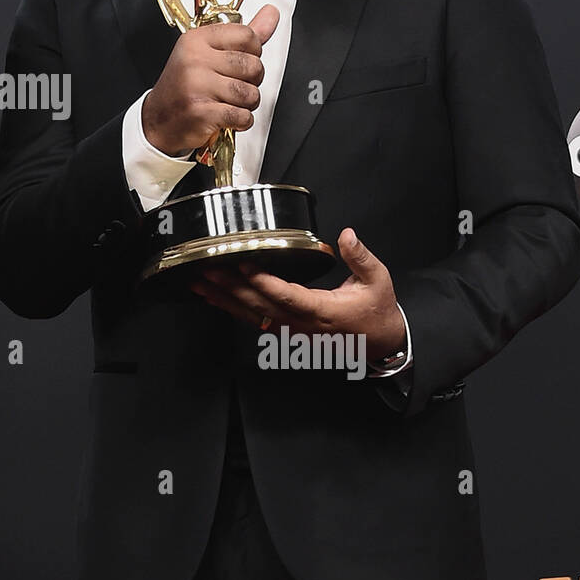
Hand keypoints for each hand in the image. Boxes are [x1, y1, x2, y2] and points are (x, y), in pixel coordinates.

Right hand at [141, 4, 278, 156]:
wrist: (158, 120)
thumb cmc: (185, 87)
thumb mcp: (209, 54)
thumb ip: (242, 37)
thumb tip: (271, 13)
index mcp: (196, 40)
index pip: (247, 35)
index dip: (252, 53)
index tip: (239, 63)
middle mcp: (194, 59)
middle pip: (253, 66)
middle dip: (252, 82)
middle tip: (233, 88)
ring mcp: (195, 85)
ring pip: (250, 94)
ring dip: (246, 105)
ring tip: (229, 104)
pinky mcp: (199, 112)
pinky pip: (241, 116)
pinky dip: (241, 121)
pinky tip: (227, 118)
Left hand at [190, 229, 406, 359]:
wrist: (381, 344)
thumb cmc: (377, 310)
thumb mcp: (378, 280)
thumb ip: (360, 257)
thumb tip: (346, 234)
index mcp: (322, 311)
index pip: (287, 296)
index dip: (263, 282)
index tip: (243, 265)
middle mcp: (301, 324)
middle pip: (260, 306)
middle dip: (230, 288)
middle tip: (206, 270)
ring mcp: (292, 330)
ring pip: (252, 316)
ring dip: (224, 299)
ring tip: (199, 283)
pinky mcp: (287, 331)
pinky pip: (255, 321)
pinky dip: (232, 309)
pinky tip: (214, 299)